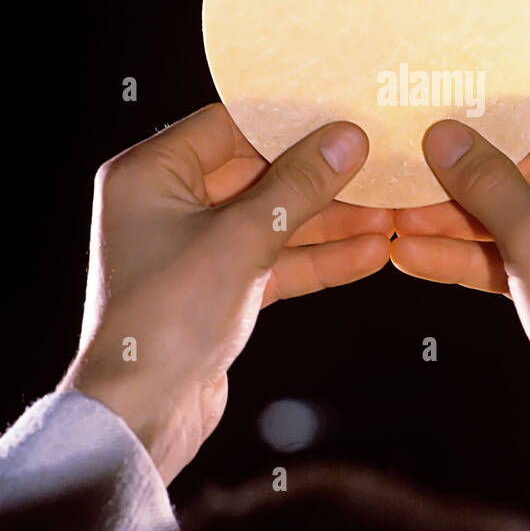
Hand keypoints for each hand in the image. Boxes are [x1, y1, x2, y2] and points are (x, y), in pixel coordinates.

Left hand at [61, 104, 392, 483]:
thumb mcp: (243, 238)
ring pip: (272, 220)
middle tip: (376, 166)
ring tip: (388, 213)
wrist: (141, 414)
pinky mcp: (216, 290)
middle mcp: (166, 205)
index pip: (229, 125)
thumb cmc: (165, 320)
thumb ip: (299, 185)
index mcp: (150, 174)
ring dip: (328, 221)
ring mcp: (192, 250)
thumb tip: (345, 140)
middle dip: (320, 178)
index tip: (342, 116)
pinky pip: (273, 260)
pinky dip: (316, 258)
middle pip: (257, 173)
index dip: (290, 121)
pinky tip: (368, 254)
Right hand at [391, 101, 529, 449]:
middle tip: (406, 173)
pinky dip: (469, 258)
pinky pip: (510, 258)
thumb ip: (490, 185)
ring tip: (397, 220)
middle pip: (526, 171)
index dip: (501, 117)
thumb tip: (448, 136)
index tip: (448, 113)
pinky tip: (416, 256)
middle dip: (464, 179)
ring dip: (456, 221)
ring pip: (510, 218)